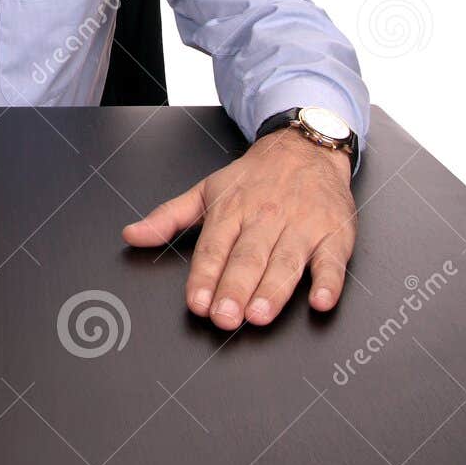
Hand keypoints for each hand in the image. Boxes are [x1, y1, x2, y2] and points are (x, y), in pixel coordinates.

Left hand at [122, 125, 355, 329]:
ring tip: (259, 314)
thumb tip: (132, 235)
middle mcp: (265, 217)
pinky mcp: (334, 233)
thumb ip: (169, 216)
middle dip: (235, 288)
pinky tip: (321, 300)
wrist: (304, 147)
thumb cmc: (254, 177)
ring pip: (286, 261)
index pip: (214, 247)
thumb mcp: (206, 190)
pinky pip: (332, 260)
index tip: (197, 303)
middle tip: (225, 317)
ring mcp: (302, 226)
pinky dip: (329, 281)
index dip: (204, 276)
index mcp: (232, 210)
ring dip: (273, 289)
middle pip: (248, 257)